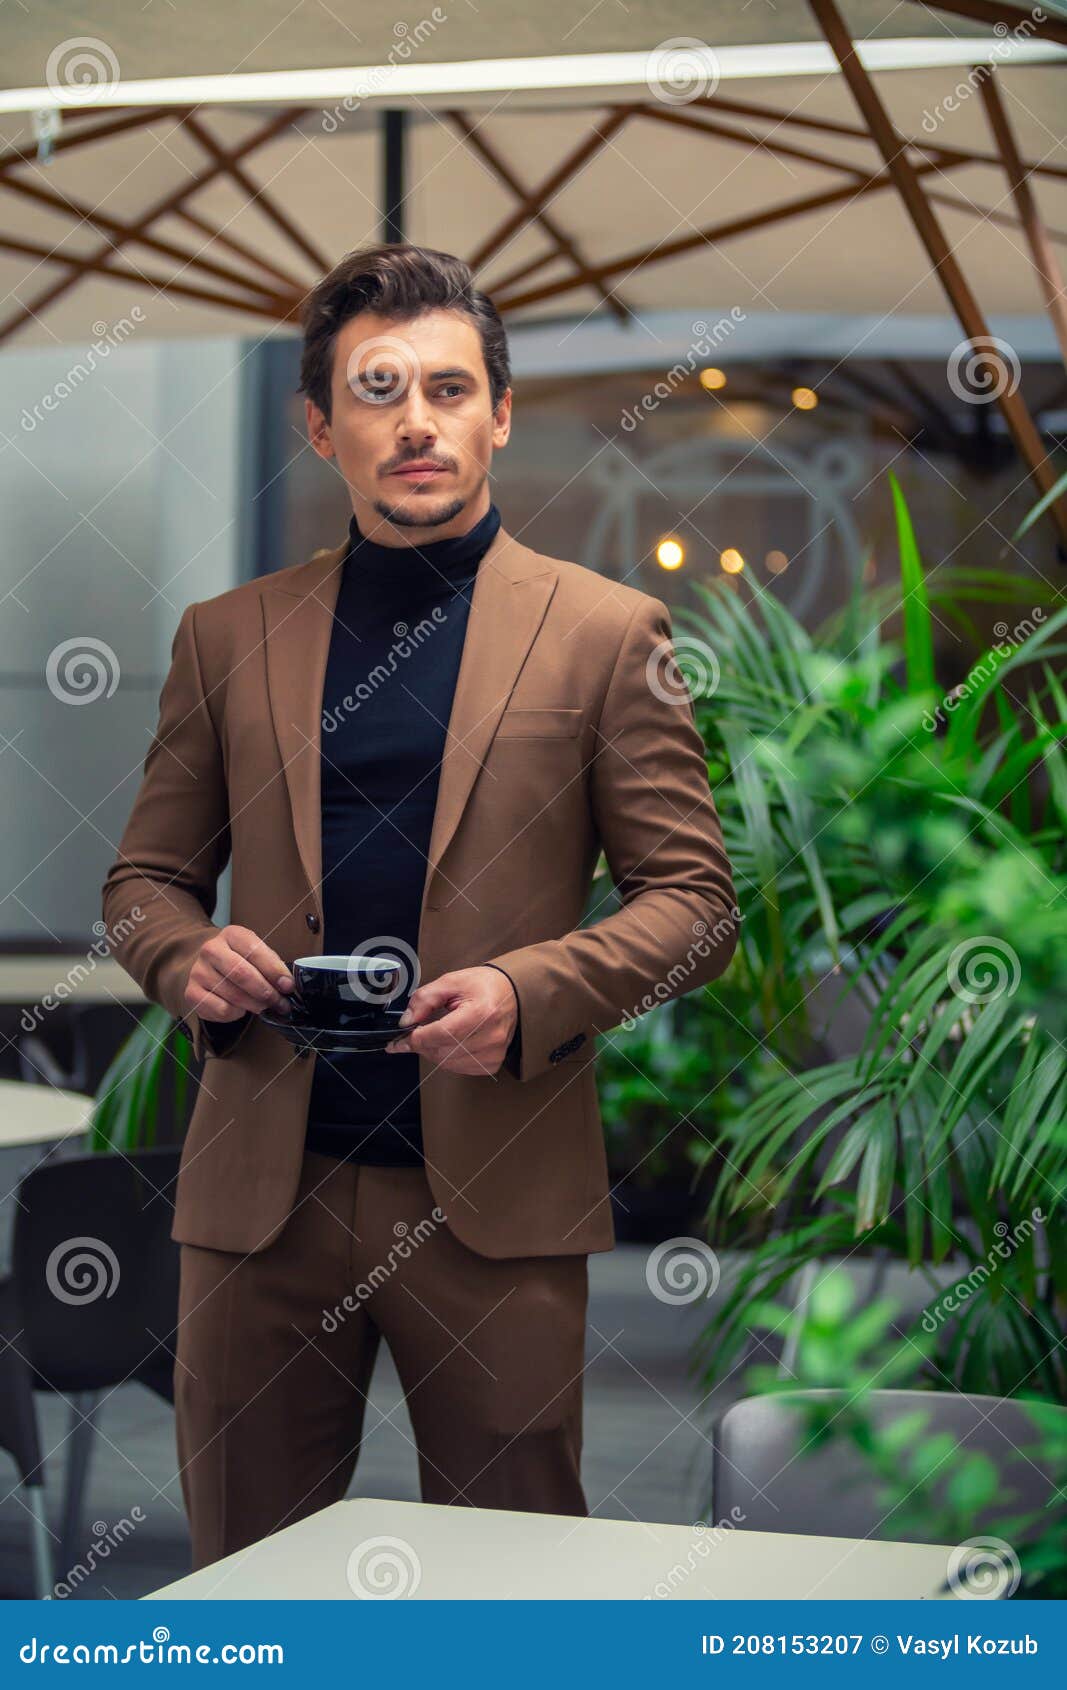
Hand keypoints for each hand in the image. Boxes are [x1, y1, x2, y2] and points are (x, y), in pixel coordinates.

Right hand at [183, 924, 294, 1021]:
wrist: (210, 966)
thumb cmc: (241, 960)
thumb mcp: (257, 953)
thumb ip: (272, 965)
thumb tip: (286, 984)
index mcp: (231, 934)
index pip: (254, 951)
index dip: (274, 971)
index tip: (288, 986)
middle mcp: (211, 950)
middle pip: (242, 974)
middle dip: (266, 992)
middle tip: (280, 1003)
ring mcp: (199, 971)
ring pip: (233, 995)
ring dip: (254, 1005)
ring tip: (263, 1006)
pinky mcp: (192, 993)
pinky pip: (221, 1009)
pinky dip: (237, 1013)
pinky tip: (240, 1008)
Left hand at [385, 966, 517, 1075]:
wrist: (511, 994)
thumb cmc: (484, 986)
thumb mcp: (451, 982)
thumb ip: (425, 999)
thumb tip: (406, 1021)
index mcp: (482, 1012)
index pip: (440, 1034)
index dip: (415, 1039)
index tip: (398, 1041)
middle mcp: (491, 1037)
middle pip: (441, 1051)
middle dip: (421, 1044)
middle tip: (416, 1032)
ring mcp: (493, 1053)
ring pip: (446, 1063)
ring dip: (433, 1051)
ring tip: (437, 1033)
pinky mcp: (491, 1064)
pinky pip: (458, 1068)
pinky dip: (446, 1058)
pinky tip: (451, 1042)